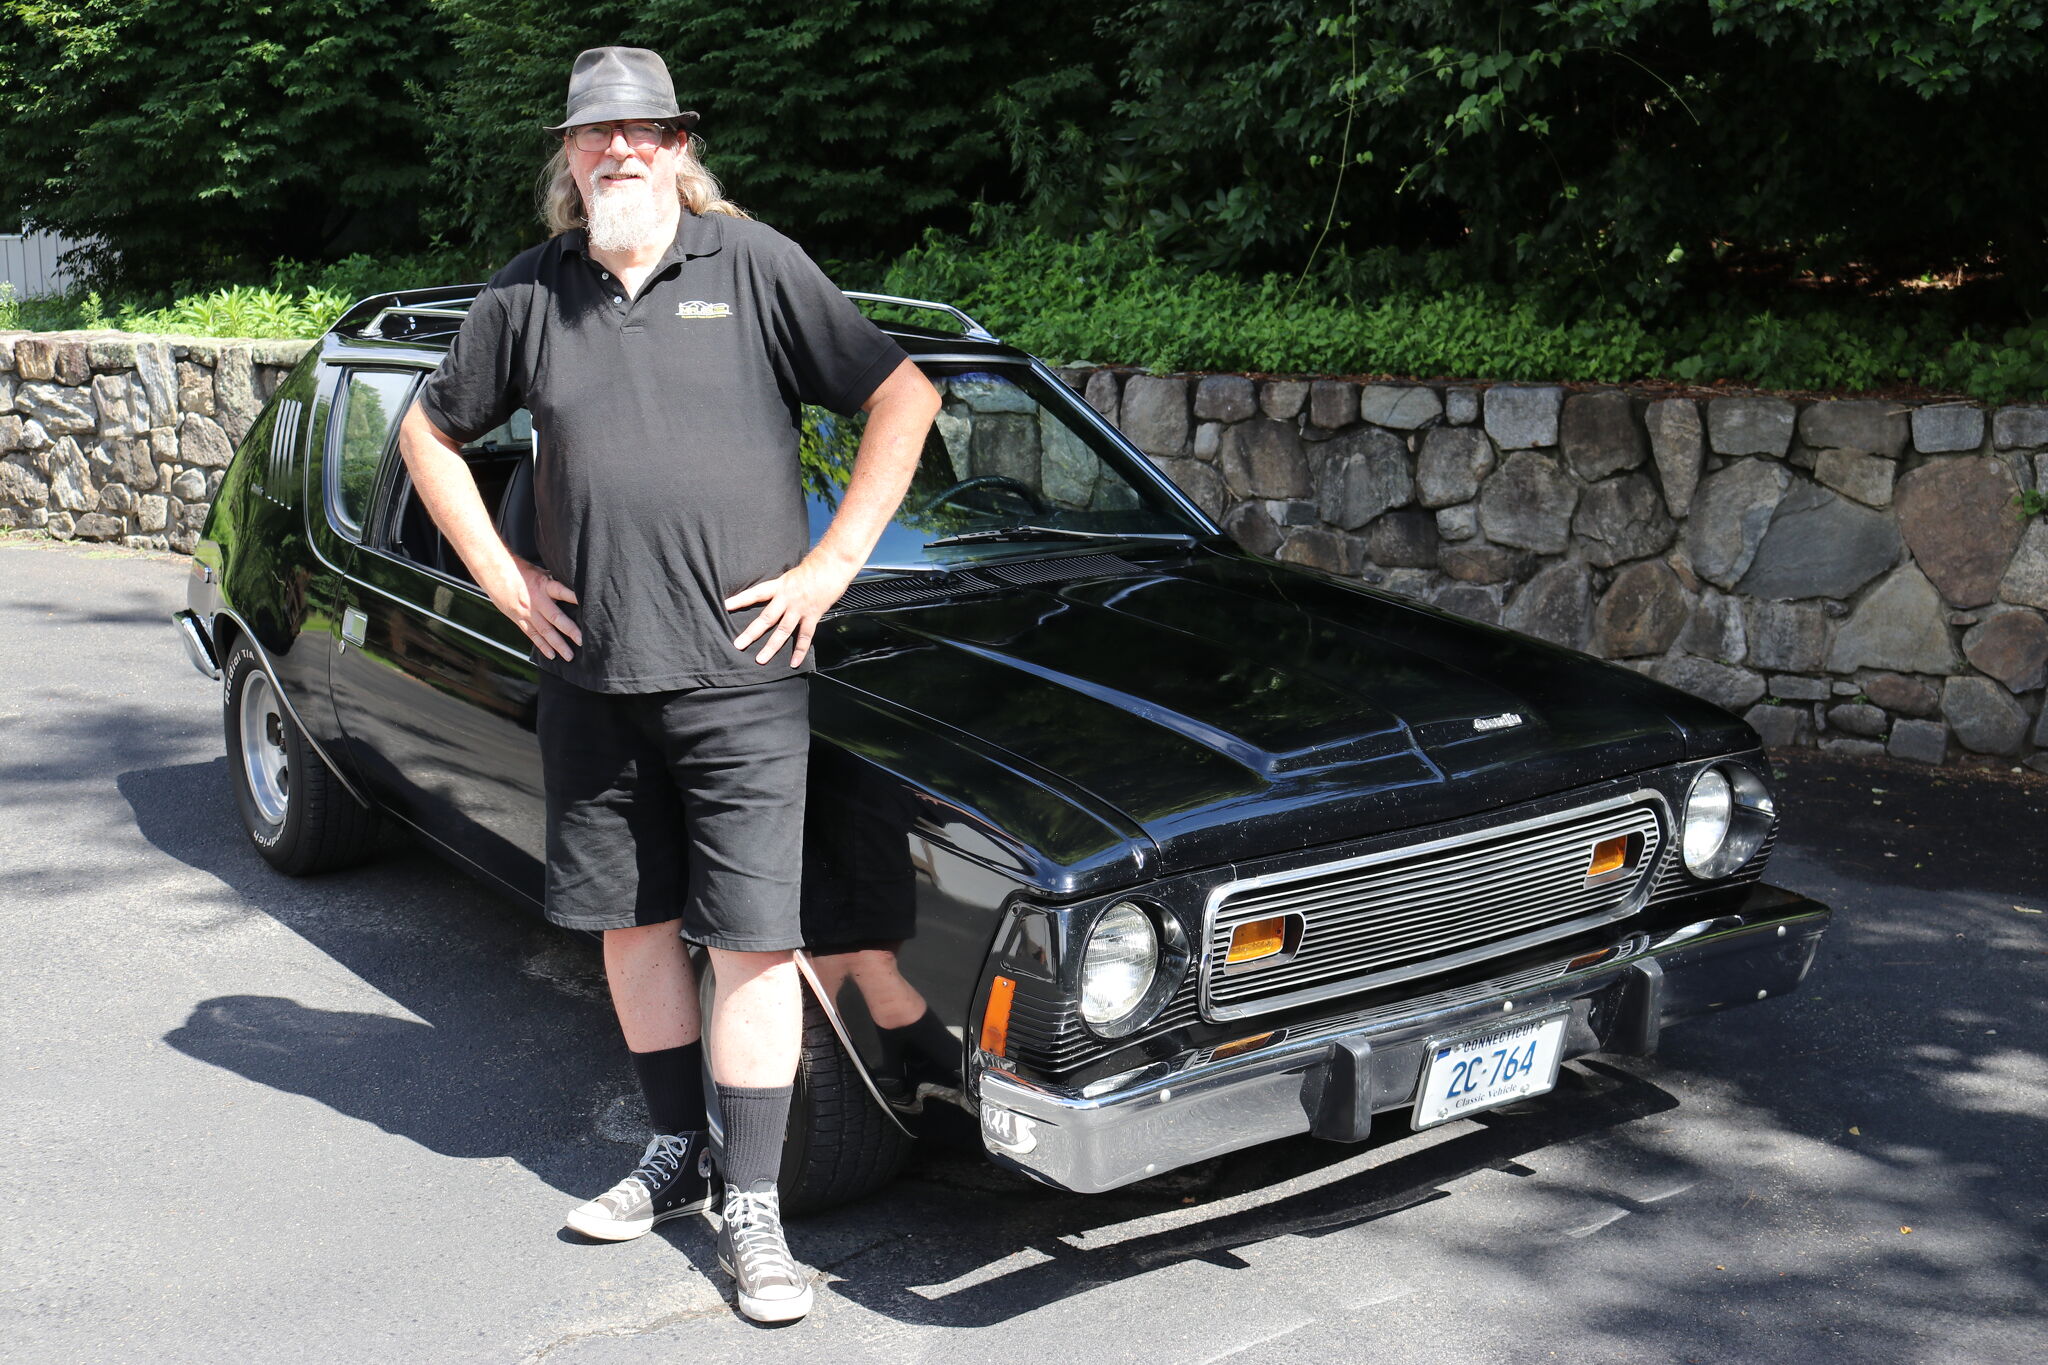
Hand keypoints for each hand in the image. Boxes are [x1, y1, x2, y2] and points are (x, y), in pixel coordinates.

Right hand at [487, 556, 581, 660]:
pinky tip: (551, 655)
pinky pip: (532, 635)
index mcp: (544, 585)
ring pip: (545, 631)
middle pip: (555, 618)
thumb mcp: (539, 570)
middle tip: (581, 641)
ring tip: (569, 656)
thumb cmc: (518, 569)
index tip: (586, 605)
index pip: (562, 591)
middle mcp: (537, 601)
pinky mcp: (519, 619)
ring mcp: (528, 612)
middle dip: (570, 630)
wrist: (493, 573)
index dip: (574, 598)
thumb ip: (553, 581)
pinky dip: (542, 646)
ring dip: (558, 645)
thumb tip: (571, 583)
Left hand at [723, 555, 854, 665]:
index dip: (740, 599)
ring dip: (771, 647)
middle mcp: (787, 598)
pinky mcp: (813, 615)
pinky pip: (805, 636)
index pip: (755, 593)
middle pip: (766, 618)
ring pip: (783, 631)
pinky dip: (799, 651)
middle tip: (738, 645)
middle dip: (751, 632)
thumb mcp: (791, 575)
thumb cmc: (814, 567)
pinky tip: (794, 663)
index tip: (725, 606)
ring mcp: (800, 609)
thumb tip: (774, 598)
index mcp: (779, 586)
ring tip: (760, 660)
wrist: (832, 565)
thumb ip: (782, 588)